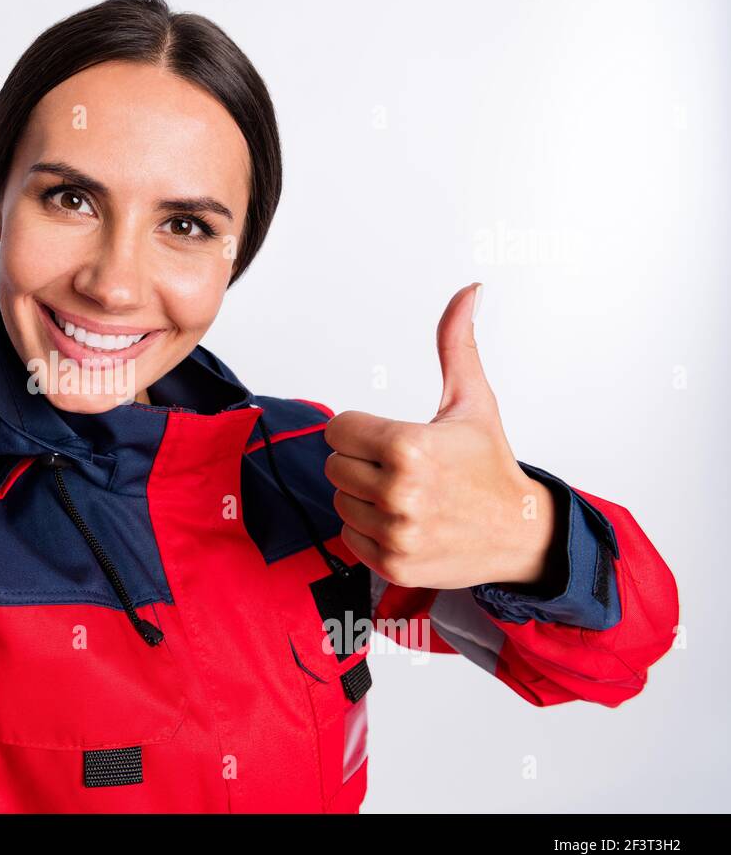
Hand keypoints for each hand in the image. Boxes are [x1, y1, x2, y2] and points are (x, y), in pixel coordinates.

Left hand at [323, 283, 556, 590]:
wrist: (520, 533)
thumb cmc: (490, 464)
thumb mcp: (473, 401)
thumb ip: (456, 345)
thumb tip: (469, 290)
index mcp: (410, 446)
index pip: (338, 430)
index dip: (359, 431)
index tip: (387, 438)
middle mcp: (400, 492)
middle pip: (335, 466)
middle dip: (362, 463)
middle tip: (401, 468)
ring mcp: (395, 532)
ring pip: (339, 501)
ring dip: (363, 496)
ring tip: (405, 495)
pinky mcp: (391, 564)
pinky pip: (348, 535)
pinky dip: (368, 528)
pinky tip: (403, 521)